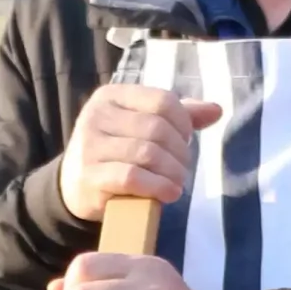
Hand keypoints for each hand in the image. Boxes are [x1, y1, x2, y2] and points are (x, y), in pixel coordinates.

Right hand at [56, 85, 222, 221]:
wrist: (75, 187)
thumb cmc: (117, 152)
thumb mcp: (142, 127)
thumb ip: (178, 117)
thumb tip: (215, 110)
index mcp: (112, 96)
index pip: (162, 101)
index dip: (184, 123)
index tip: (186, 142)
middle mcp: (96, 115)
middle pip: (157, 129)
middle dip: (180, 152)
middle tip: (183, 169)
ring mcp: (90, 146)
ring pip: (147, 154)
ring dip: (172, 172)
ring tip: (177, 183)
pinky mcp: (89, 175)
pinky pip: (132, 177)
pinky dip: (158, 187)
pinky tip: (169, 194)